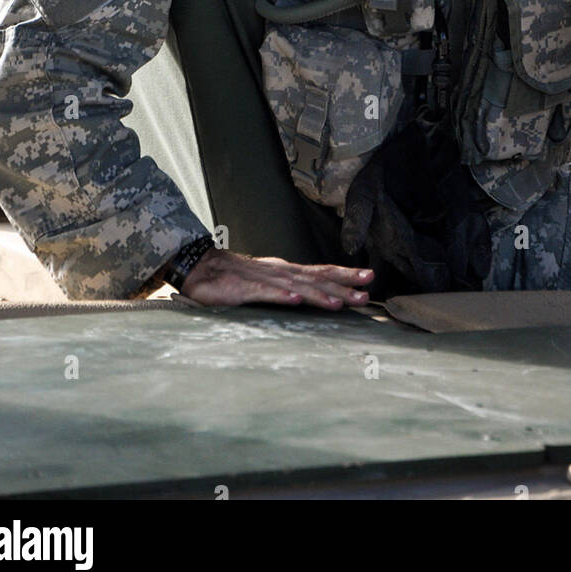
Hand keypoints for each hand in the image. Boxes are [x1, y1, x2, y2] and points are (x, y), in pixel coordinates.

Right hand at [180, 246, 373, 309]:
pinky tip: (294, 301)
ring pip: (295, 287)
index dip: (346, 275)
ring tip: (338, 303)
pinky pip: (265, 294)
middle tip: (366, 290)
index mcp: (287, 272)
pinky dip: (280, 296)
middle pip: (316, 278)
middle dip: (342, 284)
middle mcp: (280, 272)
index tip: (369, 278)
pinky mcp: (244, 290)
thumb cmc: (237, 278)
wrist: (201, 268)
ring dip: (318, 295)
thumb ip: (291, 289)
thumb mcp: (270, 283)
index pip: (322, 272)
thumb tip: (315, 297)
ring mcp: (263, 280)